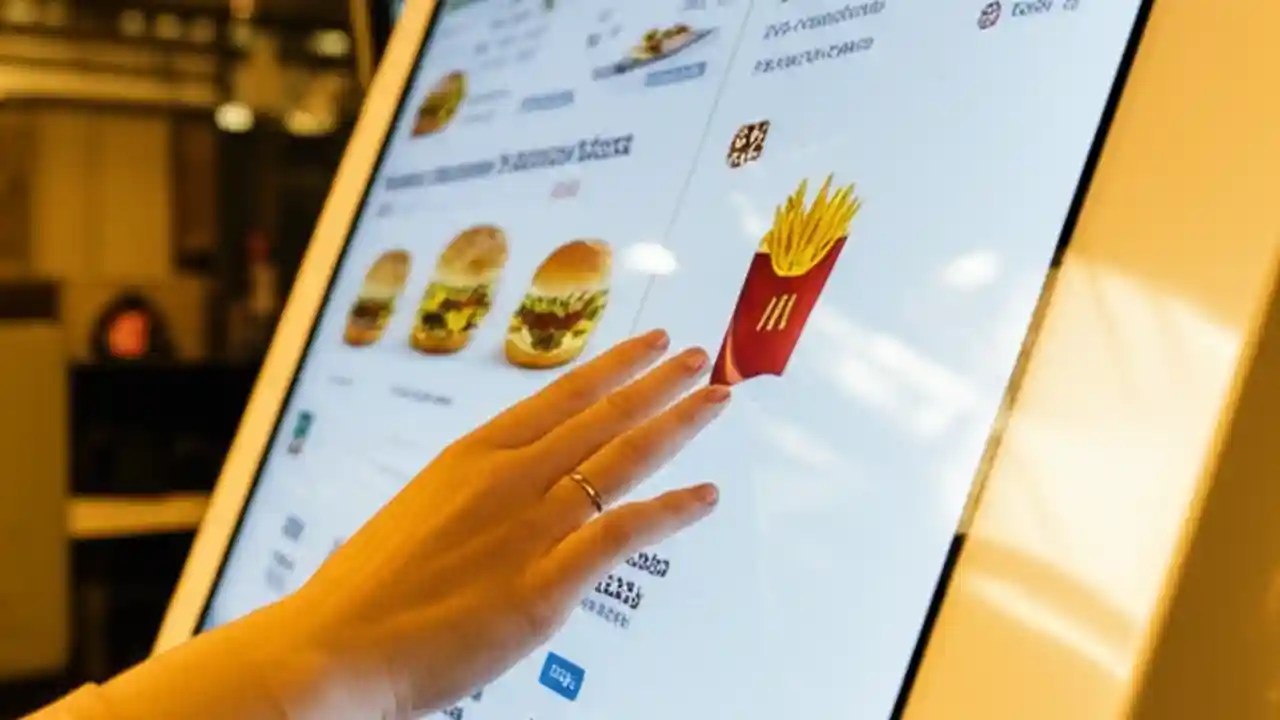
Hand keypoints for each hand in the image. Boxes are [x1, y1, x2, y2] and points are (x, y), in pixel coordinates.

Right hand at [263, 330, 727, 716]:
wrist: (332, 649)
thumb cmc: (364, 592)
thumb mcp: (419, 514)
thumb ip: (472, 499)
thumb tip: (503, 497)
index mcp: (471, 455)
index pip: (560, 395)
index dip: (614, 367)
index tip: (649, 345)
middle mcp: (508, 477)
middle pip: (602, 416)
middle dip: (659, 384)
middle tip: (699, 359)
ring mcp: (530, 526)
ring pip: (623, 459)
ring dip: (677, 425)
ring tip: (715, 400)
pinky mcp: (545, 584)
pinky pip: (625, 534)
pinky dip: (672, 511)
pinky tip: (706, 496)